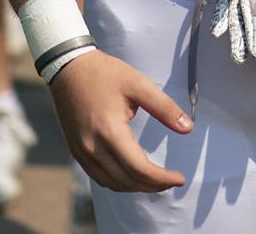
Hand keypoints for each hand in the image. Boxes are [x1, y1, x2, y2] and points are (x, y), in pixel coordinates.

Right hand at [49, 51, 190, 193]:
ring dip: (136, 187)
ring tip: (156, 180)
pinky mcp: (76, 151)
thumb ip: (164, 108)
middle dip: (153, 185)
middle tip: (173, 181)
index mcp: (109, 131)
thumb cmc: (104, 73)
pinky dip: (119, 182)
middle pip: (127, 181)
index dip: (162, 179)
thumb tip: (187, 128)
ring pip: (112, 184)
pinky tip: (132, 175)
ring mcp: (82, 152)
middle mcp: (93, 148)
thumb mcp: (138, 84)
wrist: (68, 67)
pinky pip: (99, 177)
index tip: (180, 178)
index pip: (139, 168)